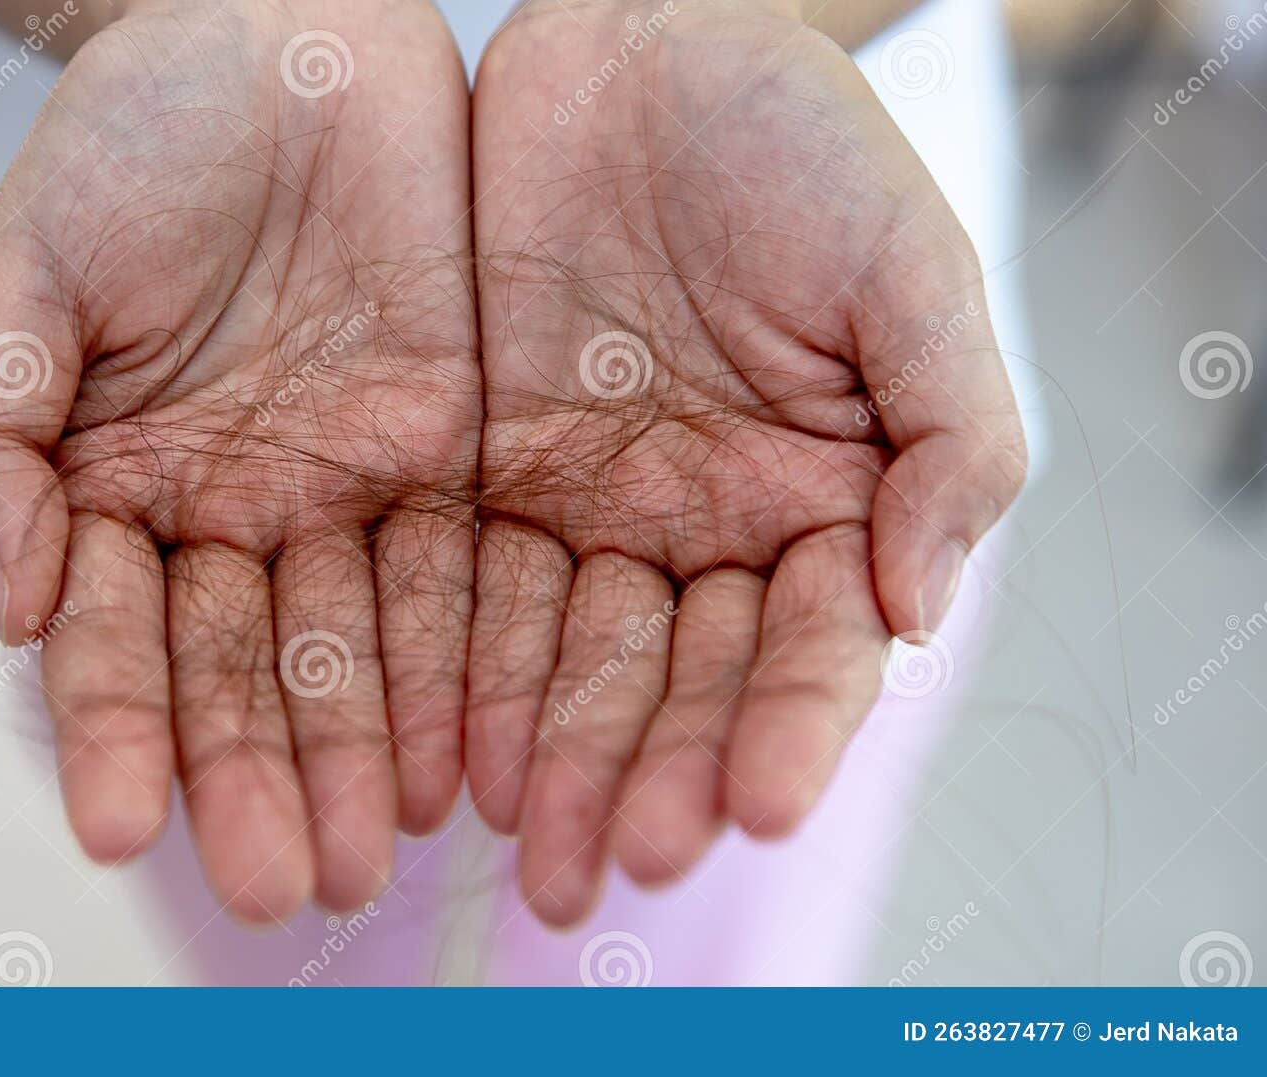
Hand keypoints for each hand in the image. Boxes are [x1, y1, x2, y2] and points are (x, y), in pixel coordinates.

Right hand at [0, 0, 477, 921]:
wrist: (285, 36)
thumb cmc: (137, 135)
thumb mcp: (24, 270)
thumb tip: (18, 604)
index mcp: (117, 483)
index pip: (115, 635)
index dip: (115, 730)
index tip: (117, 826)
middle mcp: (232, 510)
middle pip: (244, 673)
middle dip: (261, 780)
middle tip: (285, 888)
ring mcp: (342, 489)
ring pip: (355, 649)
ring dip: (365, 758)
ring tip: (376, 861)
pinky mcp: (448, 450)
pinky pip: (459, 575)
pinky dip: (460, 667)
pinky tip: (467, 758)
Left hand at [467, 0, 1026, 924]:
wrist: (638, 44)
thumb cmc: (793, 139)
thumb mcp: (907, 265)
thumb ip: (946, 435)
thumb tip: (918, 608)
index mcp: (825, 496)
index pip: (816, 642)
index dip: (793, 724)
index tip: (760, 806)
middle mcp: (710, 526)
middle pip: (684, 680)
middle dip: (650, 772)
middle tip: (613, 868)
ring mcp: (597, 510)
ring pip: (573, 659)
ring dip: (553, 758)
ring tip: (532, 854)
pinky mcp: (489, 476)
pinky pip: (471, 589)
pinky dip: (463, 673)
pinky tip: (452, 756)